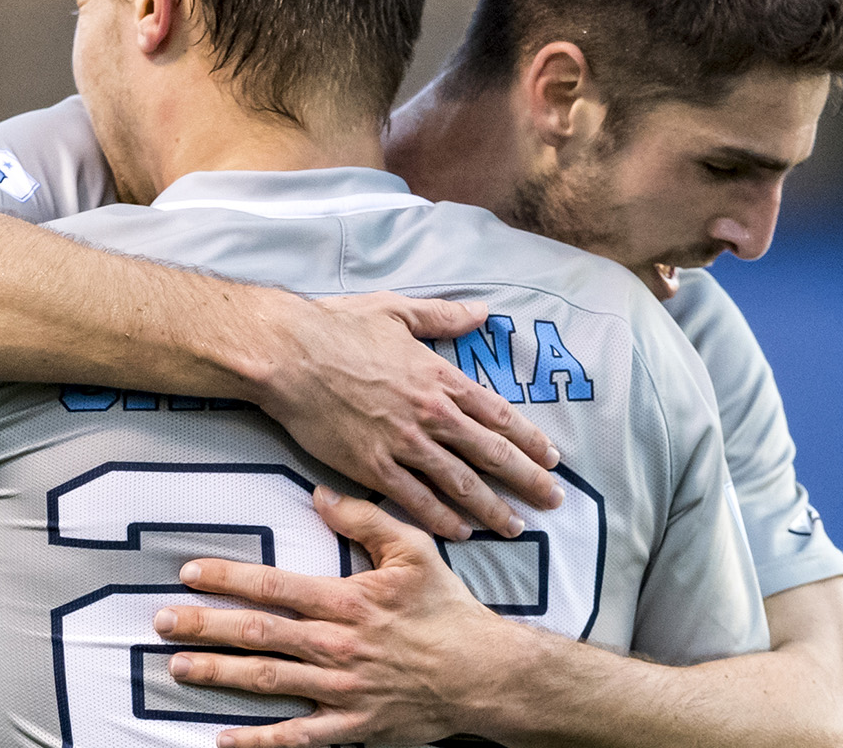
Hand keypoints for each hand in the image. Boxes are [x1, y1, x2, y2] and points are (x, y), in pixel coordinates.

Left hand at [155, 486, 524, 747]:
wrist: (485, 674)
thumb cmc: (448, 609)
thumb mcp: (415, 550)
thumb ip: (366, 518)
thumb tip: (320, 493)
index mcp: (349, 601)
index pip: (274, 586)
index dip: (228, 577)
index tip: (189, 572)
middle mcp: (338, 646)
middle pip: (259, 634)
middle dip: (205, 625)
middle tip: (161, 621)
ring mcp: (342, 691)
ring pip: (268, 681)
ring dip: (219, 673)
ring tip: (178, 666)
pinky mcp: (352, 728)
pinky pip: (297, 739)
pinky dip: (258, 742)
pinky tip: (222, 739)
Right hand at [257, 292, 561, 540]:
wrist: (289, 354)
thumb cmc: (337, 326)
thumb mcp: (397, 310)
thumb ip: (443, 316)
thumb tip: (481, 312)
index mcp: (440, 376)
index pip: (500, 415)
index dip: (530, 440)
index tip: (552, 458)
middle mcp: (431, 413)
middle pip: (492, 454)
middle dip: (528, 480)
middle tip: (553, 501)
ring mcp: (404, 443)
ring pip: (461, 484)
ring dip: (493, 508)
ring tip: (515, 527)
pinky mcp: (373, 467)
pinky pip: (417, 500)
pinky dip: (442, 519)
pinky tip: (461, 532)